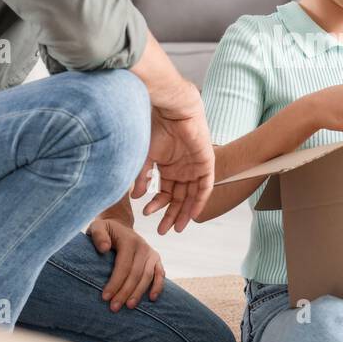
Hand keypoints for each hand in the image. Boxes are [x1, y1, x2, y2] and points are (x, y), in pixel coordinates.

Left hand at [88, 218, 163, 310]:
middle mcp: (142, 246)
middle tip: (114, 307)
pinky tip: (152, 298)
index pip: (123, 265)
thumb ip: (98, 236)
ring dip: (139, 293)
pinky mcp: (156, 258)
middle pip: (135, 274)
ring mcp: (151, 253)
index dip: (115, 282)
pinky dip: (158, 286)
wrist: (118, 224)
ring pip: (147, 276)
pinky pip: (160, 274)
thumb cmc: (105, 230)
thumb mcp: (97, 228)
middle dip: (125, 292)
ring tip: (129, 306)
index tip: (105, 297)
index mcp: (129, 240)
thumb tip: (104, 248)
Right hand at [132, 80, 213, 234]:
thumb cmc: (156, 127)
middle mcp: (182, 169)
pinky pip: (205, 187)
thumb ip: (143, 177)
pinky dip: (199, 200)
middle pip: (178, 198)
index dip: (158, 205)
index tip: (148, 215)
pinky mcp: (206, 163)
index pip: (165, 192)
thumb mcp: (146, 157)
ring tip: (176, 227)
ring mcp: (194, 167)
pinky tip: (192, 213)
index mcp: (168, 167)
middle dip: (171, 215)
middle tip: (163, 231)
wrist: (172, 110)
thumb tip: (136, 197)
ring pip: (191, 195)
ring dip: (184, 212)